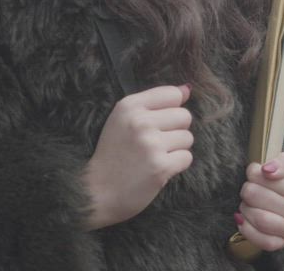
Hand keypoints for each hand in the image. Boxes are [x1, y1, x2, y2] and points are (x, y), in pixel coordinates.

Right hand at [82, 85, 193, 229]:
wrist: (95, 193)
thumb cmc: (112, 155)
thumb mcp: (122, 120)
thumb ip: (154, 102)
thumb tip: (187, 89)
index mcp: (129, 106)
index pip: (172, 94)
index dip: (171, 109)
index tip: (158, 123)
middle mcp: (140, 122)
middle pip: (184, 116)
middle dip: (176, 131)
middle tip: (156, 144)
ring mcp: (151, 144)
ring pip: (188, 138)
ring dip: (176, 149)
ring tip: (155, 157)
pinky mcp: (160, 167)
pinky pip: (187, 158)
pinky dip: (176, 165)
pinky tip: (159, 169)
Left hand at [236, 150, 283, 251]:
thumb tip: (267, 170)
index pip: (263, 178)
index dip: (253, 172)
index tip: (257, 171)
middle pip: (255, 197)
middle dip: (247, 189)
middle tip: (251, 186)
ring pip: (258, 219)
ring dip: (245, 207)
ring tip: (249, 201)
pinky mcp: (281, 243)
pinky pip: (260, 241)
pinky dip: (246, 228)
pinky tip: (244, 218)